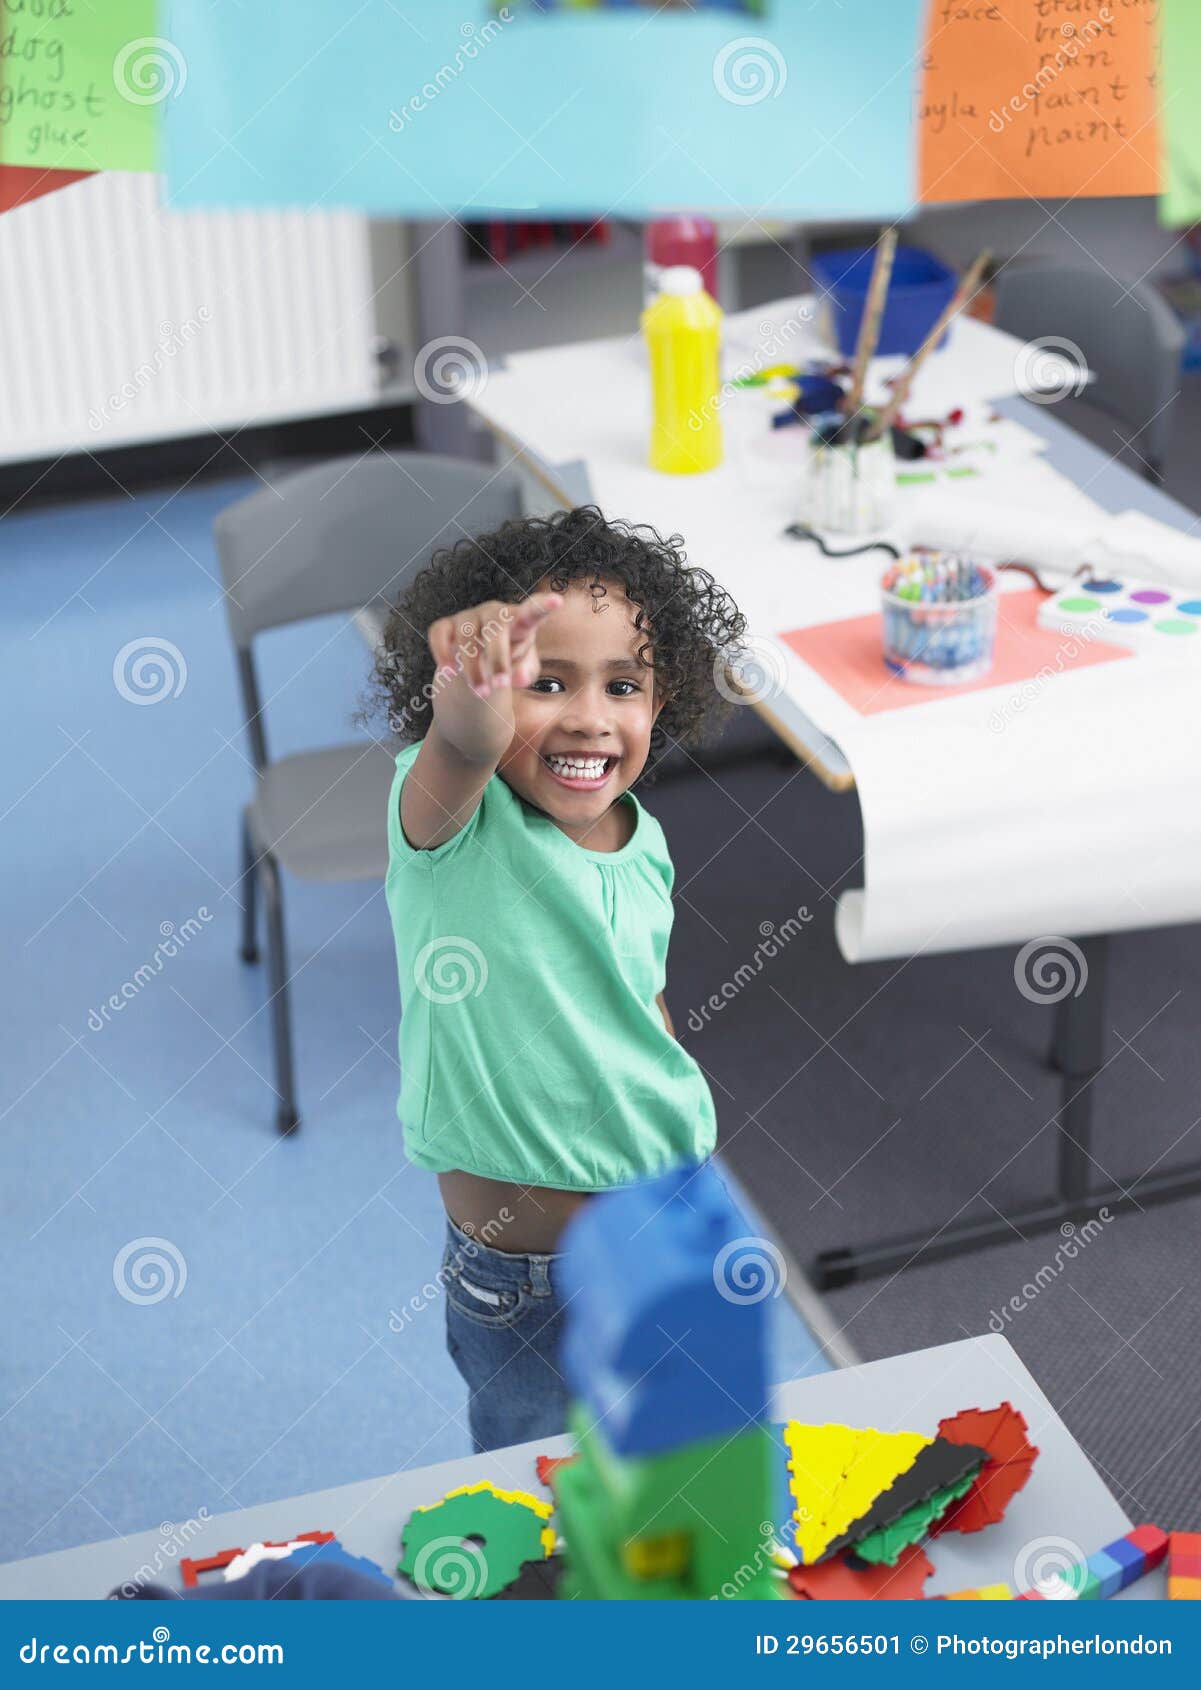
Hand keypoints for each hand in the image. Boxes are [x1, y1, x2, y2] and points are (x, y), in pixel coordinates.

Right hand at [427, 592, 560, 761]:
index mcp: (519, 621)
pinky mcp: (445, 626)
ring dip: (473, 668)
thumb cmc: (509, 662)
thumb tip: (519, 676)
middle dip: (498, 660)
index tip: (557, 602)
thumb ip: (526, 673)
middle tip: (500, 686)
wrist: (479, 665)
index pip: (531, 612)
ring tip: (481, 693)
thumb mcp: (523, 670)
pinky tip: (449, 672)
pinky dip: (442, 653)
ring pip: (466, 638)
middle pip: (495, 630)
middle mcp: (493, 613)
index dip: (542, 607)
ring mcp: (468, 617)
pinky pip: (440, 635)